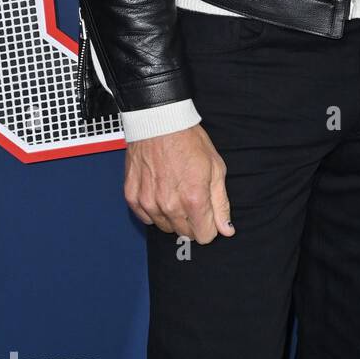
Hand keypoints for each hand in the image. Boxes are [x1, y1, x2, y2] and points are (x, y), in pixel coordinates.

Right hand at [124, 123, 233, 244]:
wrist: (159, 122)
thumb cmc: (189, 140)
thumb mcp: (216, 167)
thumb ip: (221, 203)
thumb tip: (226, 230)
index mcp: (193, 199)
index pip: (204, 236)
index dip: (210, 225)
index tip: (208, 213)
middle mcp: (169, 205)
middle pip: (185, 234)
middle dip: (193, 221)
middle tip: (193, 197)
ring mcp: (148, 202)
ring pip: (165, 227)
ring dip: (173, 216)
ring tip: (176, 191)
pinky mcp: (133, 197)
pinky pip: (146, 218)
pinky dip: (154, 210)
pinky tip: (160, 192)